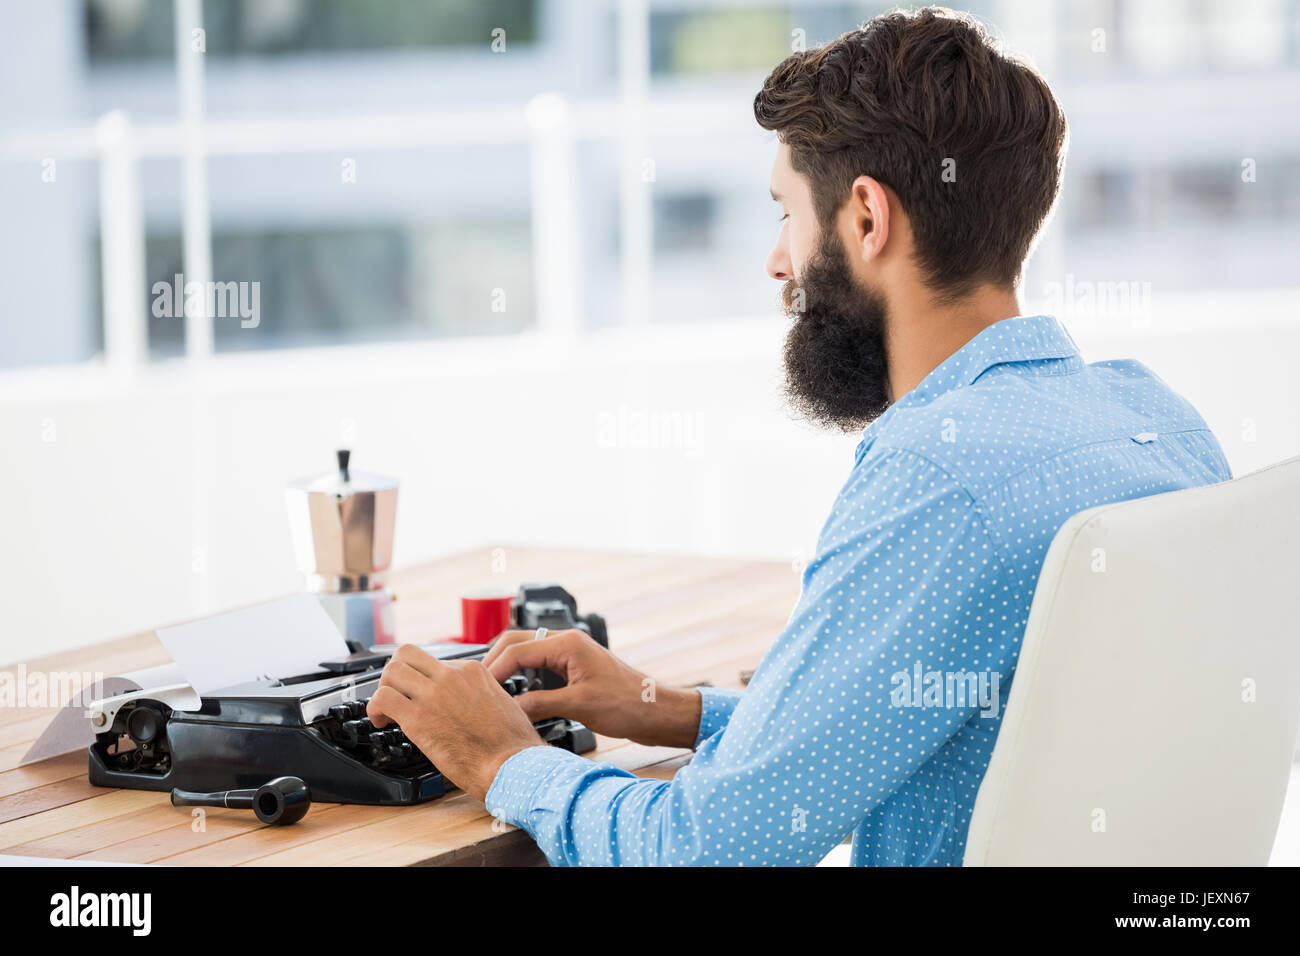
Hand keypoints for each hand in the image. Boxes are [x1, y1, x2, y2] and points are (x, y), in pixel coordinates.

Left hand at [366, 644, 543, 802]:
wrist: (513, 765)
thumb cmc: (513, 746)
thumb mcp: (503, 704)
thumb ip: (481, 694)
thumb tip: (469, 702)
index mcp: (473, 671)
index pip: (435, 662)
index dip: (423, 680)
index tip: (420, 696)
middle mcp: (451, 677)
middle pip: (407, 654)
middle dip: (396, 674)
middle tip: (397, 694)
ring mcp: (433, 695)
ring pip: (391, 672)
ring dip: (383, 690)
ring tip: (387, 710)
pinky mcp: (418, 719)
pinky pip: (382, 699)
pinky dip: (374, 710)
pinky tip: (381, 722)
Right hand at [483, 629, 702, 749]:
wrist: (657, 711)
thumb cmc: (628, 704)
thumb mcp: (579, 706)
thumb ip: (540, 704)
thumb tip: (508, 710)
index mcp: (568, 643)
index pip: (517, 649)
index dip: (494, 670)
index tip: (478, 689)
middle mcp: (568, 642)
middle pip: (517, 642)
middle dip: (495, 661)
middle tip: (477, 686)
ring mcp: (571, 654)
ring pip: (527, 652)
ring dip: (508, 667)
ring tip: (491, 690)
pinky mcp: (575, 668)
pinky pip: (540, 665)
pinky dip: (523, 675)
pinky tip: (516, 693)